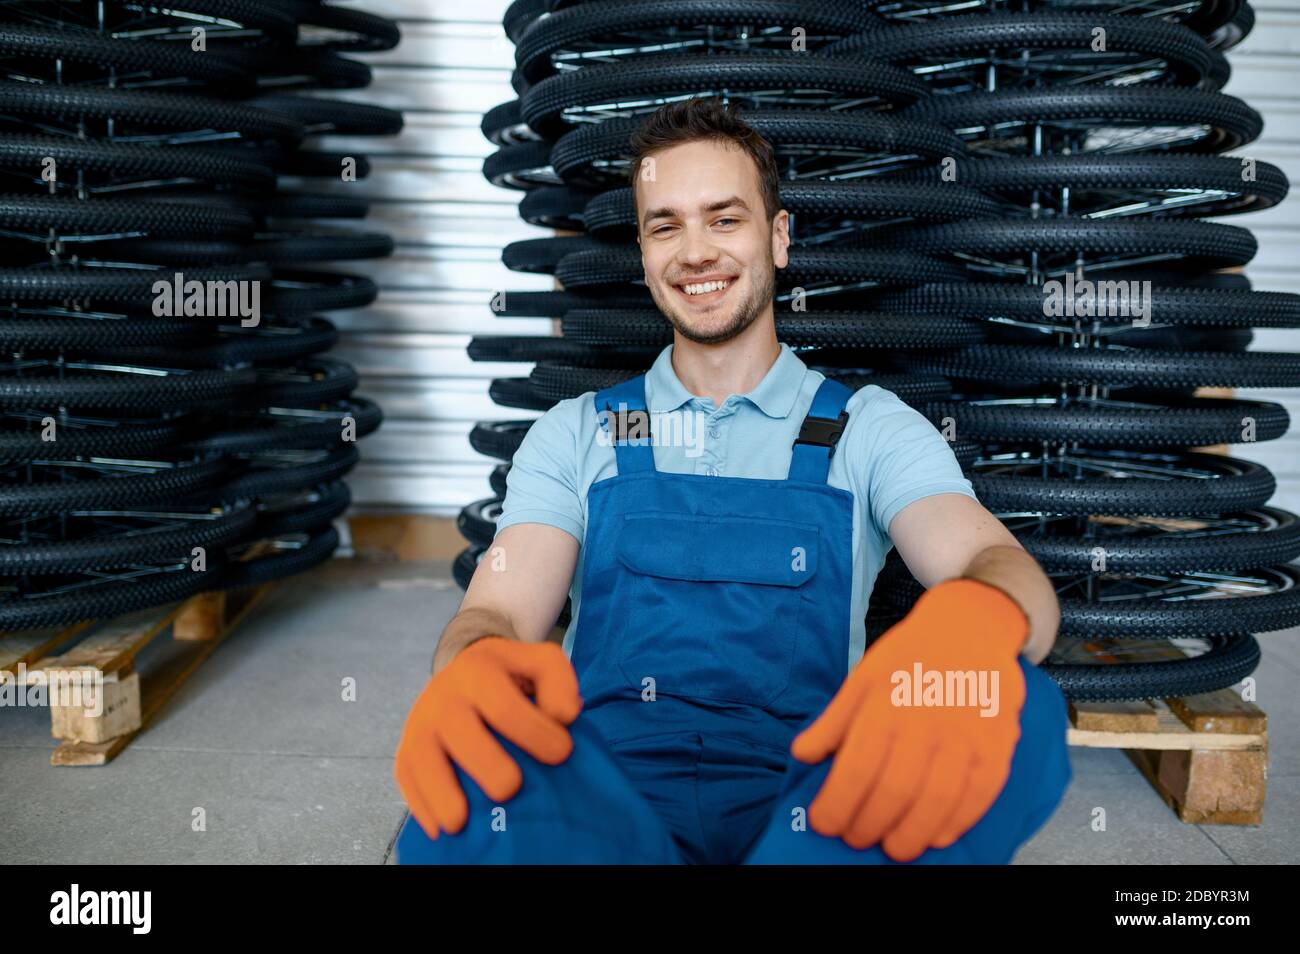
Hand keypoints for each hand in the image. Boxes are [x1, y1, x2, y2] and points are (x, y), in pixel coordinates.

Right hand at [393, 637, 582, 838]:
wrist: (465, 672)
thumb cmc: (513, 678)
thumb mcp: (541, 665)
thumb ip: (559, 682)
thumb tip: (562, 717)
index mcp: (478, 669)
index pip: (504, 706)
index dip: (534, 732)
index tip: (562, 753)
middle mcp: (444, 695)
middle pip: (460, 733)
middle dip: (487, 765)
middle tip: (512, 789)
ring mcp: (421, 722)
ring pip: (423, 758)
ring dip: (441, 793)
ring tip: (461, 823)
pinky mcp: (407, 749)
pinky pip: (407, 778)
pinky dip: (421, 805)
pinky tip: (440, 829)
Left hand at [791, 578, 1027, 860]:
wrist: (971, 627)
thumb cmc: (909, 655)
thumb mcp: (863, 677)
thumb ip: (834, 720)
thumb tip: (802, 756)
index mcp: (886, 702)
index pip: (856, 768)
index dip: (836, 804)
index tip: (823, 822)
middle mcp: (927, 719)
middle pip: (894, 791)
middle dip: (867, 825)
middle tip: (854, 838)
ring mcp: (967, 734)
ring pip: (937, 801)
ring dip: (910, 835)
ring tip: (892, 848)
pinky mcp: (998, 745)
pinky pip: (979, 796)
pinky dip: (956, 824)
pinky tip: (936, 837)